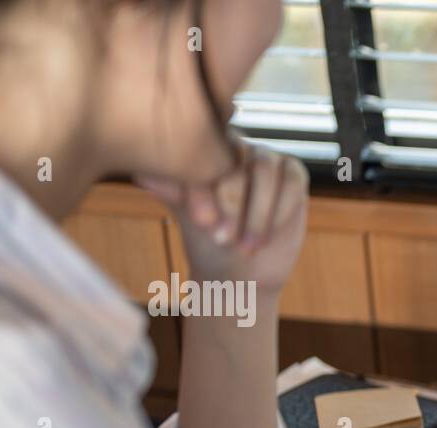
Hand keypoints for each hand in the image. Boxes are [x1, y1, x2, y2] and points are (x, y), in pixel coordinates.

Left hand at [136, 139, 308, 297]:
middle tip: (223, 239)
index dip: (205, 189)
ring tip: (246, 247)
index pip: (206, 156)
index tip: (203, 223)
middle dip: (232, 204)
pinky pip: (291, 184)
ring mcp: (266, 159)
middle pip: (239, 160)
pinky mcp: (293, 175)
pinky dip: (279, 212)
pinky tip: (267, 235)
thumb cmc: (208, 242)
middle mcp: (236, 146)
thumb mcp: (188, 218)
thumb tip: (144, 175)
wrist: (242, 273)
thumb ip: (174, 193)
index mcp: (205, 149)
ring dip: (258, 213)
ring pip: (266, 171)